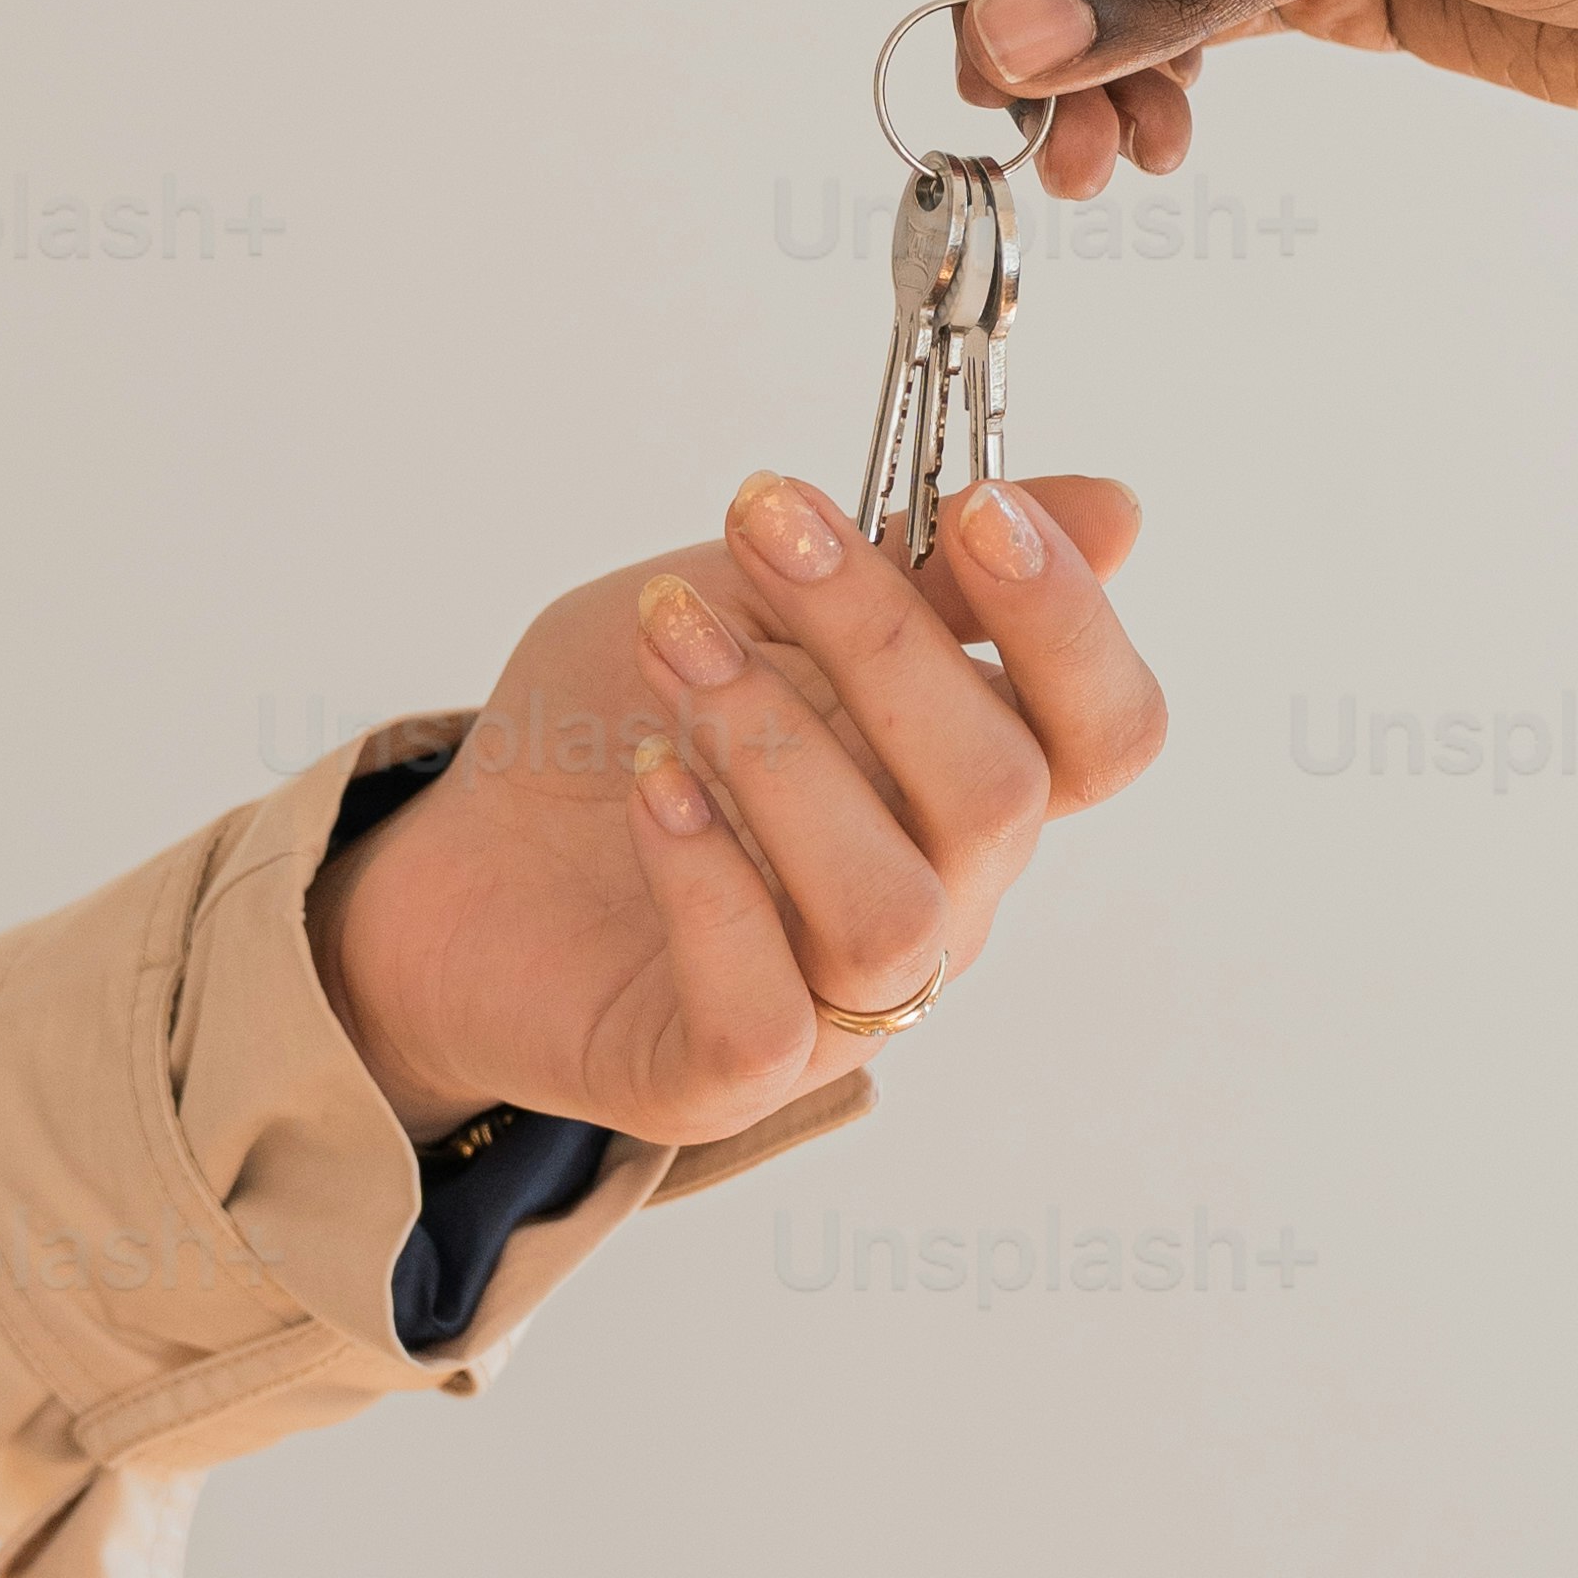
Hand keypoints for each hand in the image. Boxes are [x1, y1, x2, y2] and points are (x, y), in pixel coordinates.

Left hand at [308, 465, 1165, 1151]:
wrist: (463, 853)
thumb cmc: (627, 721)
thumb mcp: (759, 600)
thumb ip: (918, 567)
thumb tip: (1114, 508)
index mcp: (967, 779)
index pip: (1107, 733)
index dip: (1069, 624)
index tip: (974, 505)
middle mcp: (939, 901)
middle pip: (998, 796)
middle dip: (881, 638)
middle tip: (762, 528)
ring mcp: (843, 1002)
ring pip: (888, 913)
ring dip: (779, 752)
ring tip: (672, 647)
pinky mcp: (724, 1072)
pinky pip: (766, 1011)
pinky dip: (707, 880)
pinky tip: (647, 782)